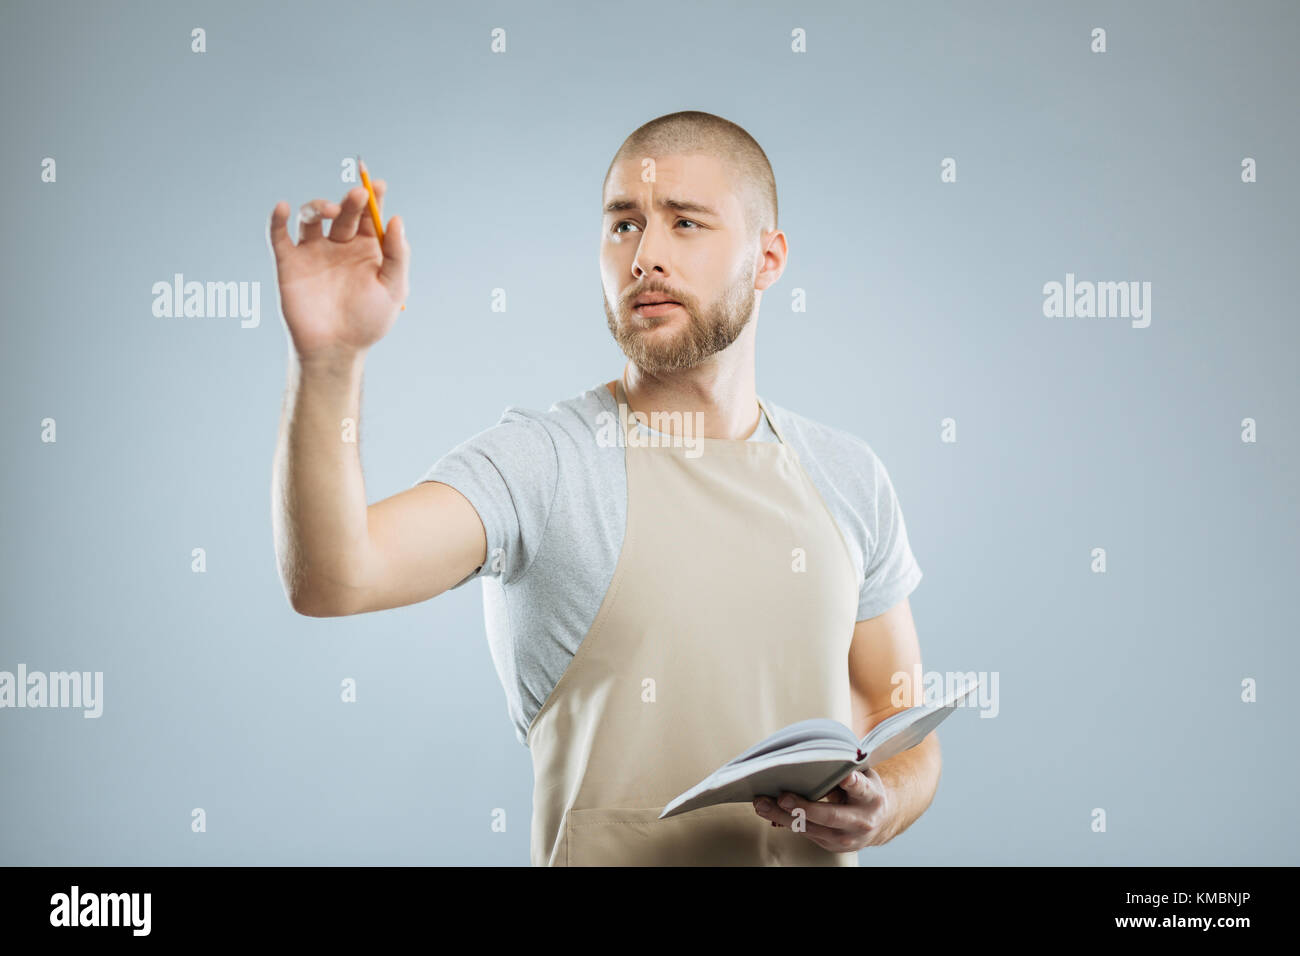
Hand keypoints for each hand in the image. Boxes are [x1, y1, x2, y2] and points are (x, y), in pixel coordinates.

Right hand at [266, 171, 409, 362]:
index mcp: (366, 249)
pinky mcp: (289, 263)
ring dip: (320, 206)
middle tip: (358, 195)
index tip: (377, 185)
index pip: (369, 215)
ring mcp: (313, 252)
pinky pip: (279, 236)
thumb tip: (396, 220)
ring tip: (331, 211)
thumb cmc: (368, 323)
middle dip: (351, 202)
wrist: (336, 350)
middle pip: (344, 213)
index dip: (373, 197)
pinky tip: (283, 208)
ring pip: (312, 217)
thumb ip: (397, 256)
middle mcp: (339, 245)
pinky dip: (277, 219)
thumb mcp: (393, 289)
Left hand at [752, 769, 892, 850]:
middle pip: (830, 816)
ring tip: (762, 804)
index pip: (862, 789)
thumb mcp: (864, 775)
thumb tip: (818, 757)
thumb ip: (846, 769)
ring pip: (811, 828)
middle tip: (783, 797)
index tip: (846, 778)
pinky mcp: (830, 845)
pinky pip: (805, 833)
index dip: (853, 784)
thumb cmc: (865, 791)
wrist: (878, 822)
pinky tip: (768, 810)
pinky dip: (785, 820)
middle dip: (804, 808)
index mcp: (871, 797)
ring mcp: (845, 838)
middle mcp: (860, 821)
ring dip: (782, 816)